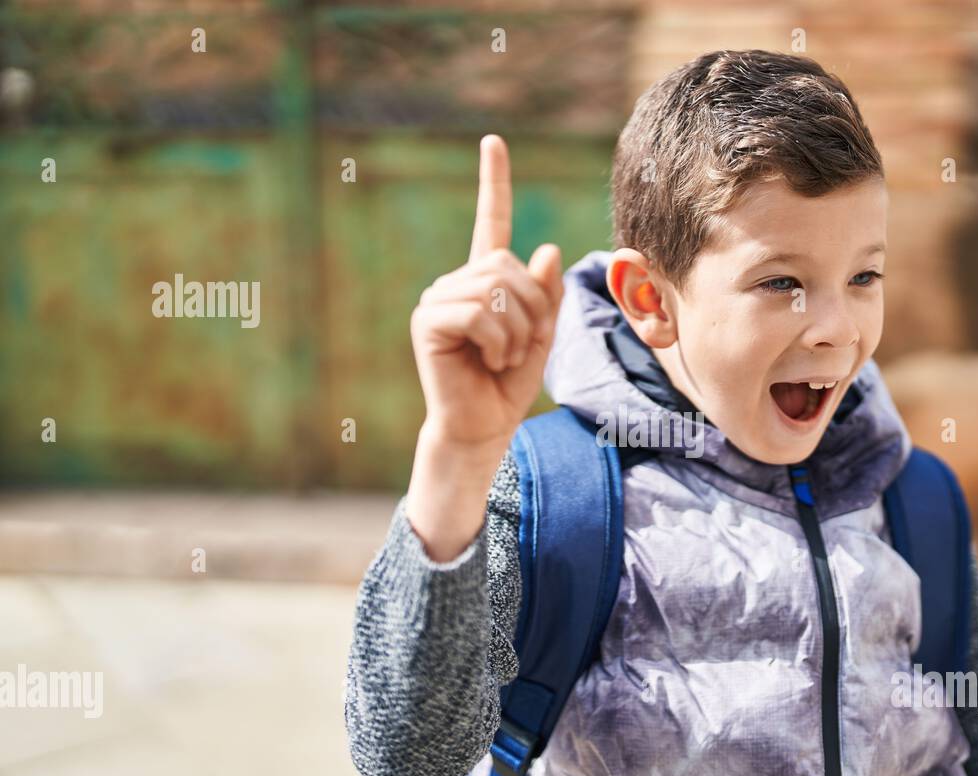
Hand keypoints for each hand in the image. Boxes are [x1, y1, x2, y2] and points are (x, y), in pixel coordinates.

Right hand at [410, 133, 563, 454]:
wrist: (482, 427)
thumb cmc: (508, 384)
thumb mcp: (541, 334)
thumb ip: (545, 295)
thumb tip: (546, 249)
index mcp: (484, 281)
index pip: (491, 223)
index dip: (494, 183)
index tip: (493, 142)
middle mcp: (456, 283)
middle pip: (509, 266)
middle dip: (532, 309)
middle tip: (519, 347)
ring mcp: (438, 299)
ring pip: (498, 289)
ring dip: (517, 331)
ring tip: (501, 358)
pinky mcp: (428, 321)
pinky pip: (480, 313)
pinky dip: (498, 341)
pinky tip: (486, 361)